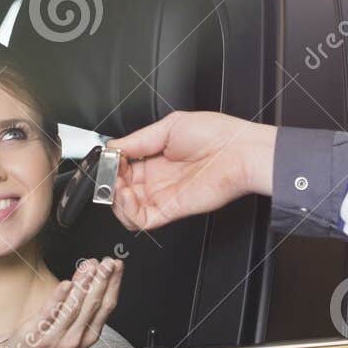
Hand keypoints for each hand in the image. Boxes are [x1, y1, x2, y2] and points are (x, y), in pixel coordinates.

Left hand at [6, 257, 123, 347]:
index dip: (113, 284)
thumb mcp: (72, 328)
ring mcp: (55, 337)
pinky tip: (66, 284)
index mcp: (87, 336)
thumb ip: (82, 305)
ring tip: (91, 267)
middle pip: (92, 305)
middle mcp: (74, 339)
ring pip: (74, 308)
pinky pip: (50, 313)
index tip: (117, 266)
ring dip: (84, 284)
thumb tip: (93, 275)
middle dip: (102, 281)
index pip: (106, 307)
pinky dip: (59, 298)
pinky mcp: (36, 334)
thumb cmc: (48, 343)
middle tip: (107, 262)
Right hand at [106, 112, 275, 231]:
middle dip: (108, 180)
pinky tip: (125, 194)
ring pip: (126, 208)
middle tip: (107, 172)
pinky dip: (125, 211)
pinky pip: (140, 220)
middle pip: (120, 188)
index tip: (108, 156)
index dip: (111, 163)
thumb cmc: (217, 135)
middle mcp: (158, 178)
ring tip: (115, 184)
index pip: (124, 166)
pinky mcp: (169, 210)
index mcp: (157, 157)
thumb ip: (138, 139)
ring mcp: (162, 195)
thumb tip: (112, 146)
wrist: (240, 151)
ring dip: (113, 198)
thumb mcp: (169, 126)